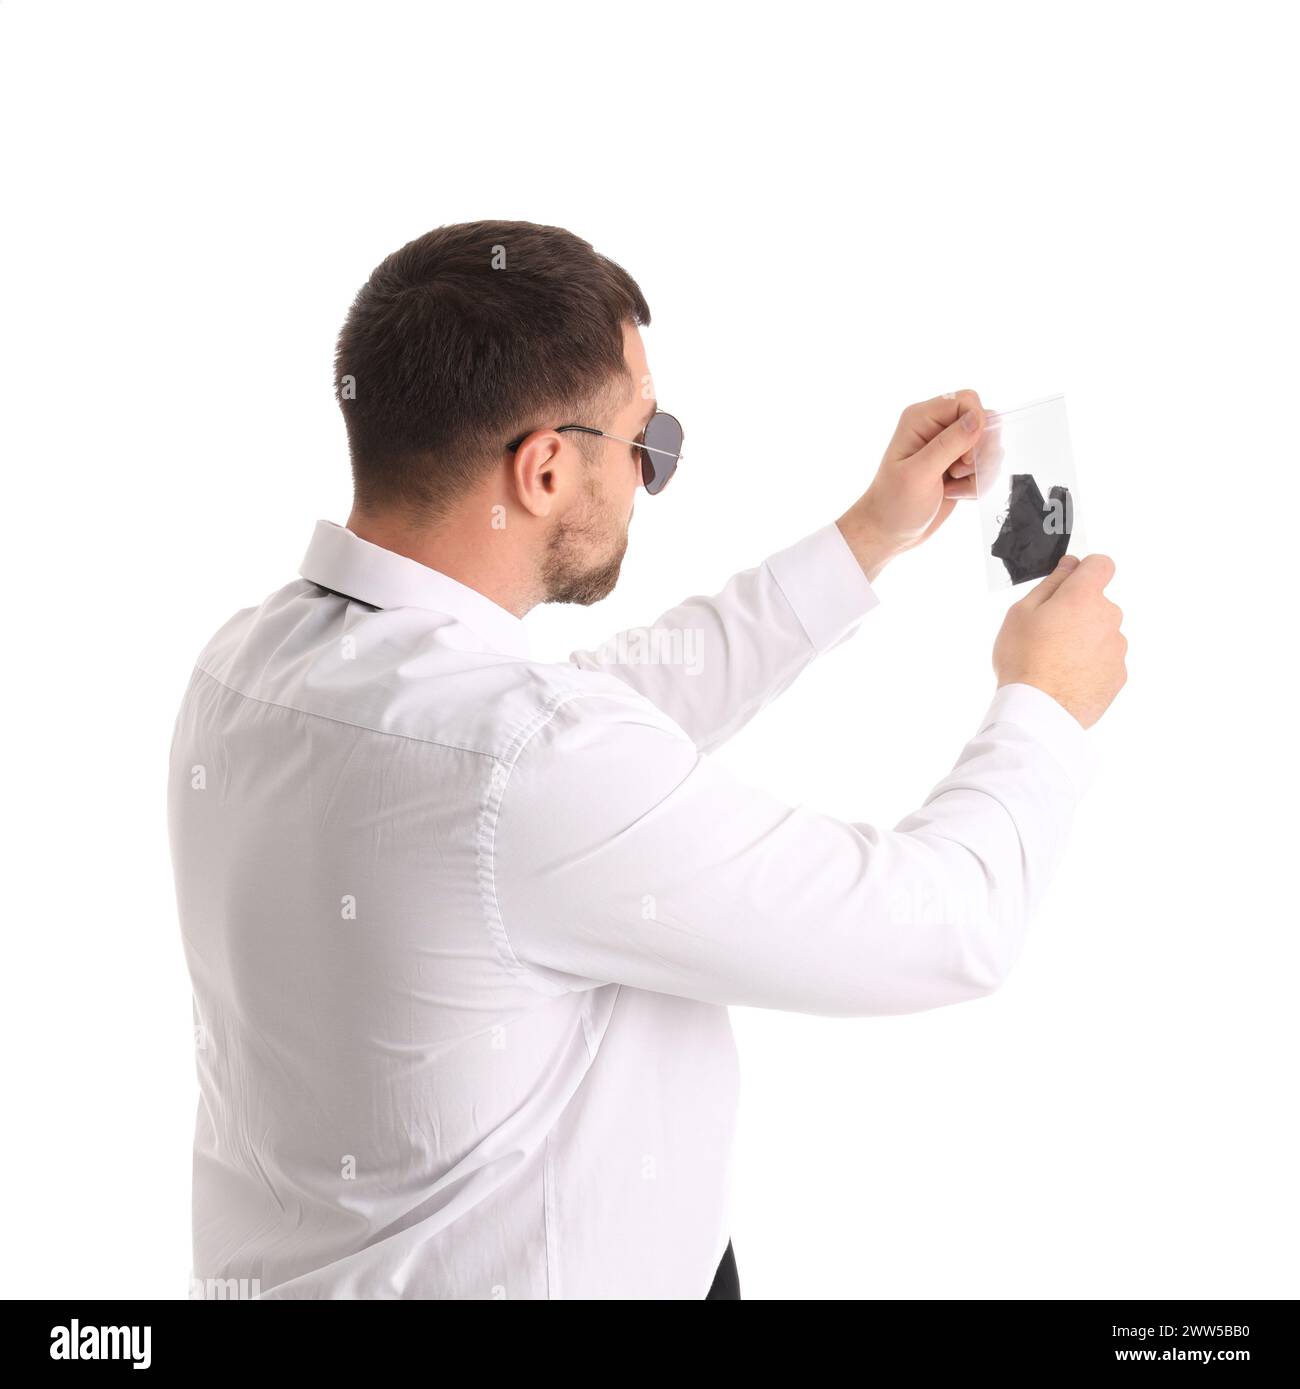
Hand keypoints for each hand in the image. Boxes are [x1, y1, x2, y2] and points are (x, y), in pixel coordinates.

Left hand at [836, 390, 984, 580]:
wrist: (889, 533)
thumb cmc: (894, 504)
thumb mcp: (919, 474)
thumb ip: (949, 444)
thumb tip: (978, 418)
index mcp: (921, 419)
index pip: (967, 400)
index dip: (976, 424)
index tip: (964, 455)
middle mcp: (937, 427)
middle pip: (984, 421)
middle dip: (979, 451)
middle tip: (956, 472)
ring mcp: (950, 447)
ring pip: (989, 445)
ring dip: (978, 471)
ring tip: (952, 486)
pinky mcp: (959, 466)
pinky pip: (987, 465)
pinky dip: (977, 483)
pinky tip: (954, 493)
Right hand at [993, 554, 1127, 728]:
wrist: (1039, 712)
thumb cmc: (1024, 659)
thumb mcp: (1021, 613)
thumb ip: (1051, 584)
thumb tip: (1070, 565)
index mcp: (1084, 597)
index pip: (1101, 564)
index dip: (1085, 570)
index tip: (1069, 584)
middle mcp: (1109, 618)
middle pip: (1098, 604)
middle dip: (1078, 612)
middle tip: (1047, 634)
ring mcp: (1117, 648)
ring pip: (1101, 633)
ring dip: (1084, 640)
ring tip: (1054, 662)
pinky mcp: (1119, 675)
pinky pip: (1105, 661)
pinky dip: (1090, 665)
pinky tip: (1066, 678)